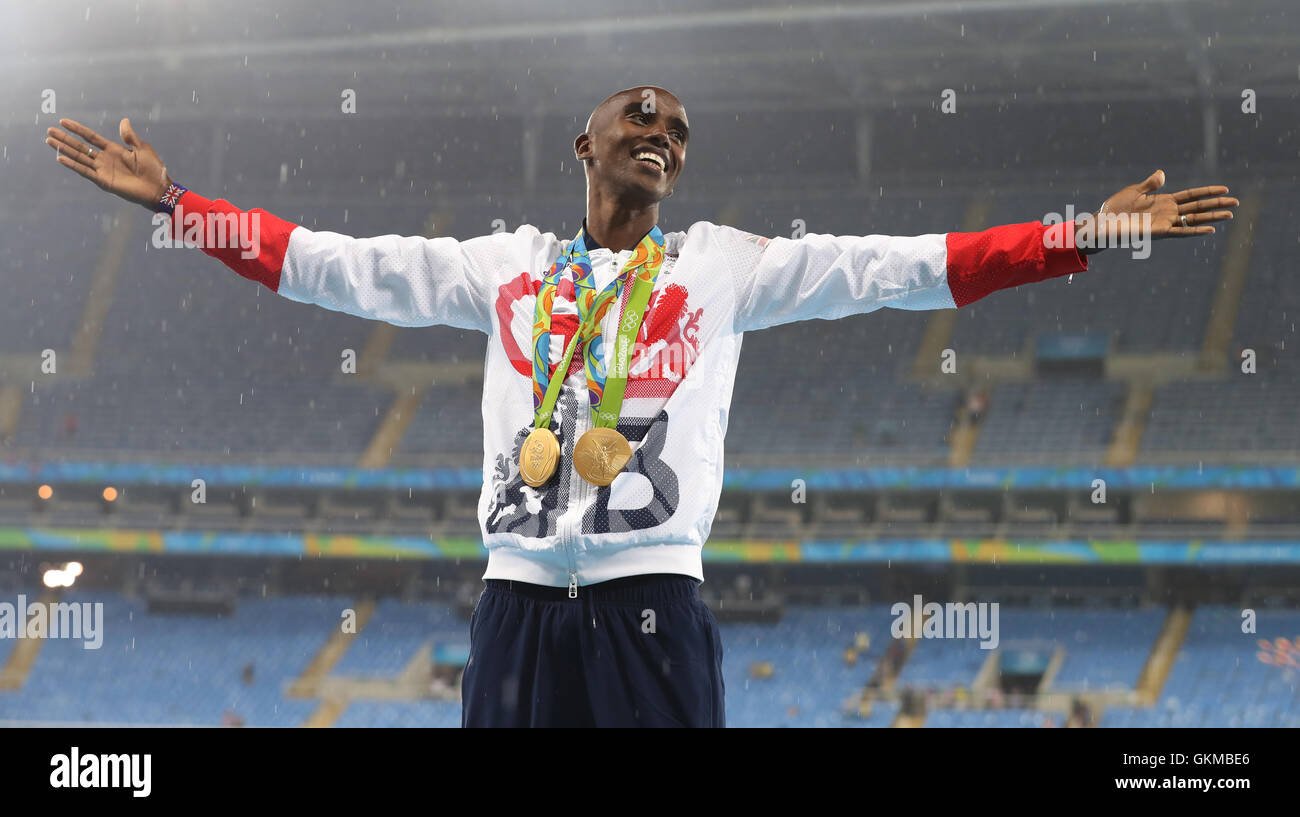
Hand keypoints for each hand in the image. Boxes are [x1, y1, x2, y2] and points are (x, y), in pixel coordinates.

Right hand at [44, 118, 172, 210]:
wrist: (159, 188)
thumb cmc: (154, 169)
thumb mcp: (142, 148)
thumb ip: (129, 136)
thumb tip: (124, 120)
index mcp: (113, 150)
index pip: (90, 137)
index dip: (77, 129)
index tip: (63, 121)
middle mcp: (105, 159)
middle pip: (80, 146)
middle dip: (65, 138)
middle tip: (49, 130)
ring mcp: (103, 170)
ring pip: (79, 157)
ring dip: (64, 149)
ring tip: (49, 141)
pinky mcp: (103, 181)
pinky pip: (85, 171)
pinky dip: (73, 165)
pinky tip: (61, 158)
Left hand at [1077, 169, 1238, 252]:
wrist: (1102, 223)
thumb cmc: (1116, 208)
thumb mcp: (1135, 191)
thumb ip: (1151, 184)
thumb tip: (1163, 173)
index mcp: (1164, 201)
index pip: (1192, 195)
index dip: (1208, 191)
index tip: (1225, 188)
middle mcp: (1168, 212)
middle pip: (1198, 207)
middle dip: (1217, 204)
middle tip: (1237, 202)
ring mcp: (1165, 222)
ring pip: (1194, 220)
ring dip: (1212, 217)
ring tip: (1231, 214)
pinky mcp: (1159, 232)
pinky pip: (1181, 231)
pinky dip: (1196, 230)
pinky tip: (1210, 229)